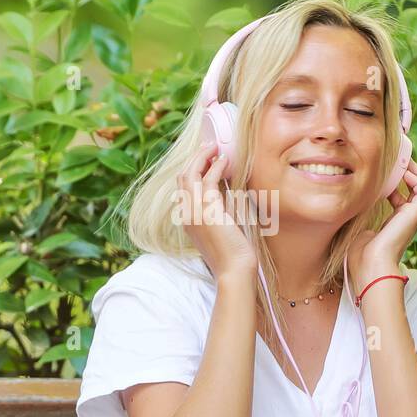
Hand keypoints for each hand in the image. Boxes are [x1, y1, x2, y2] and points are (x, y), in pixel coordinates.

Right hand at [177, 143, 257, 283]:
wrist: (234, 270)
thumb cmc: (232, 253)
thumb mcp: (222, 226)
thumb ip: (219, 208)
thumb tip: (226, 187)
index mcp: (187, 220)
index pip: (182, 187)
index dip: (192, 169)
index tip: (205, 158)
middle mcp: (186, 214)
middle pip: (182, 176)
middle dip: (195, 158)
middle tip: (209, 146)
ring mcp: (193, 212)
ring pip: (190, 174)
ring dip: (203, 157)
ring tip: (215, 147)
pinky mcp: (207, 210)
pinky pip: (208, 179)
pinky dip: (216, 166)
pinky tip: (225, 160)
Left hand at [347, 158, 416, 294]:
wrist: (371, 266)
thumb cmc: (360, 255)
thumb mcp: (356, 228)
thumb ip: (357, 213)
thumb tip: (348, 199)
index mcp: (393, 224)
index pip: (400, 197)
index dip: (393, 182)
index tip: (382, 171)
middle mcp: (405, 220)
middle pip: (413, 190)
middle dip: (406, 172)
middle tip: (396, 158)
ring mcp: (412, 217)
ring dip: (414, 172)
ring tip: (403, 159)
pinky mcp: (416, 214)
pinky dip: (416, 178)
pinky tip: (403, 171)